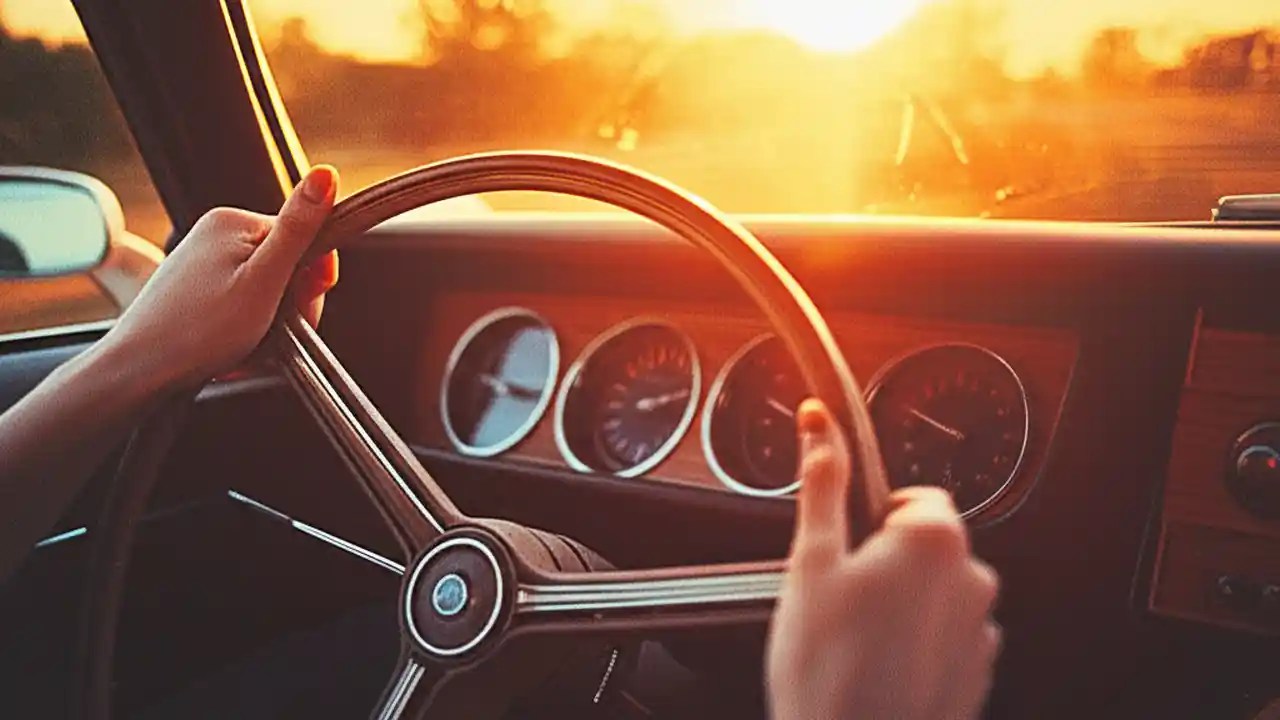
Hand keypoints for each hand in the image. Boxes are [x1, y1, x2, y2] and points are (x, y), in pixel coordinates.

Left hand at [103, 166, 339, 389]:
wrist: (139, 374)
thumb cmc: (197, 332)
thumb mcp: (263, 280)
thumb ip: (298, 229)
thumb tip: (326, 174)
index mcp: (233, 222)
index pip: (305, 240)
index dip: (313, 280)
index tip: (302, 306)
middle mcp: (217, 236)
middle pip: (289, 269)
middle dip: (290, 308)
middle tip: (272, 334)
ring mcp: (207, 264)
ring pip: (271, 293)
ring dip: (271, 326)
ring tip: (250, 346)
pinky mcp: (201, 291)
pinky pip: (248, 307)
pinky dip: (251, 332)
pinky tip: (238, 349)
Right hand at [766, 399, 1000, 719]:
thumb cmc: (827, 666)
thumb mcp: (811, 561)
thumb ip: (822, 483)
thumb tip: (819, 424)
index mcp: (935, 539)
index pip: (916, 498)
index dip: (874, 519)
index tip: (845, 547)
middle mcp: (971, 580)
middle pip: (926, 548)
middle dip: (887, 564)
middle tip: (839, 599)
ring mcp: (979, 633)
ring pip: (935, 597)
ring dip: (902, 607)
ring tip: (854, 642)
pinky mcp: (977, 677)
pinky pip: (945, 641)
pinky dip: (915, 647)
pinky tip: (875, 668)